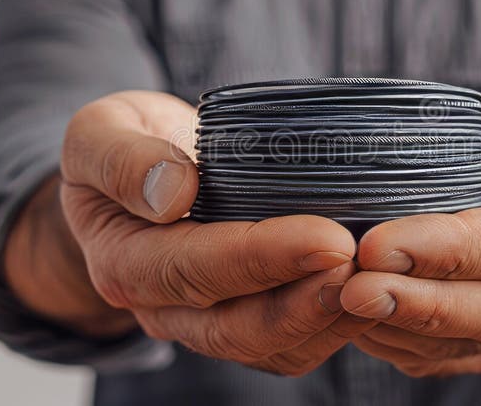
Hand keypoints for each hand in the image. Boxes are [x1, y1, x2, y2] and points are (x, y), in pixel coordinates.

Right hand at [6, 91, 372, 375]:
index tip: (328, 236)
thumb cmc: (121, 146)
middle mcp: (163, 306)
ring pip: (270, 346)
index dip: (262, 258)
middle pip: (237, 325)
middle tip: (364, 265)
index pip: (195, 269)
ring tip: (382, 282)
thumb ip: (122, 160)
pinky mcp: (240, 320)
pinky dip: (334, 325)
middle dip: (306, 301)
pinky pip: (289, 344)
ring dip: (328, 320)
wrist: (132, 177)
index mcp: (125, 260)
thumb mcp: (98, 134)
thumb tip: (171, 192)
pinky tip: (374, 290)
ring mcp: (203, 321)